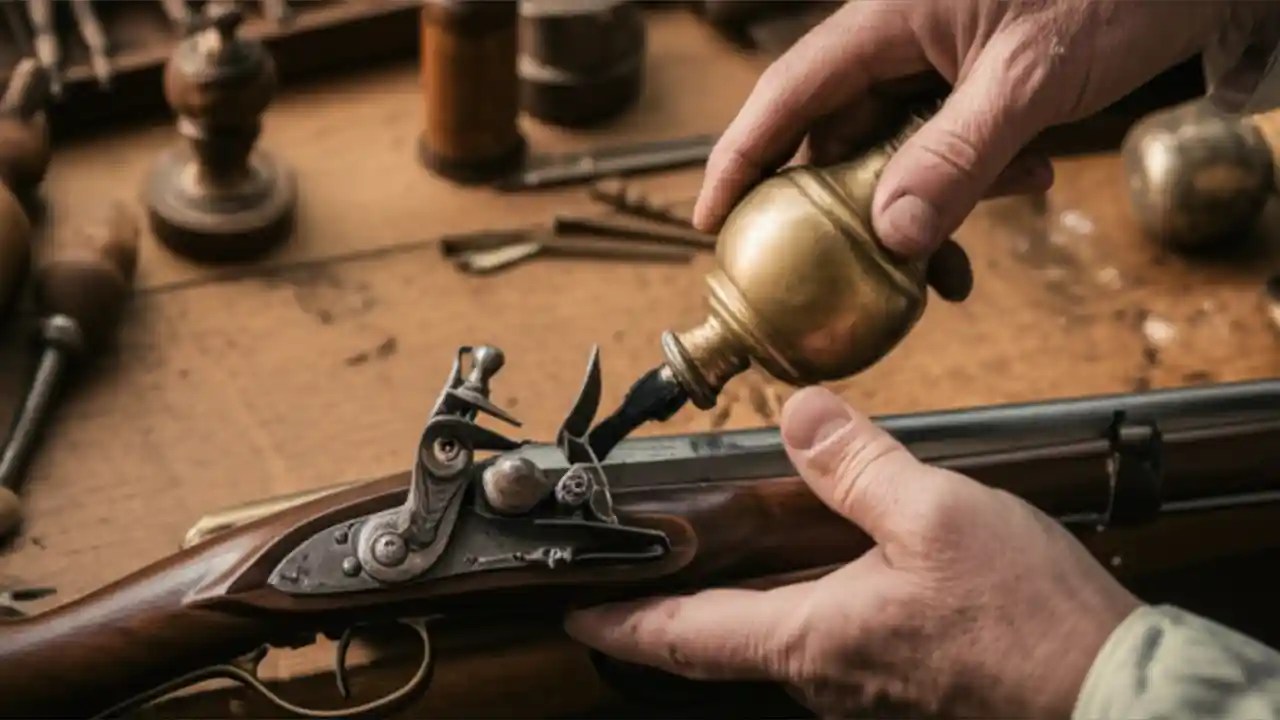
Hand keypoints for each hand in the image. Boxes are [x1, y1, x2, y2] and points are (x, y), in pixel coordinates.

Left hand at [565, 386, 1141, 717]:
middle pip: (722, 636)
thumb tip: (799, 413)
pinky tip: (828, 559)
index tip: (574, 606)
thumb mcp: (934, 516)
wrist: (1110, 690)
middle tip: (647, 559)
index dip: (619, 619)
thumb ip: (856, 463)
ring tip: (728, 545)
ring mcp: (863, 686)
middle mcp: (825, 677)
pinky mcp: (903, 681)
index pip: (682, 636)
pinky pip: (830, 637)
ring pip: (779, 635)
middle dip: (676, 601)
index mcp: (810, 640)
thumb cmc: (1028, 623)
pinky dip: (803, 597)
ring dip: (744, 594)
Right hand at [692, 1, 1272, 257]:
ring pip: (893, 152)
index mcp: (883, 21)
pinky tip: (1012, 195)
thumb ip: (958, 156)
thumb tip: (894, 237)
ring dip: (918, 210)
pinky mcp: (972, 83)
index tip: (710, 221)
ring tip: (951, 261)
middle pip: (836, 138)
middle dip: (848, 212)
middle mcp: (895, 42)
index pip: (785, 96)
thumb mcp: (1029, 78)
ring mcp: (934, 64)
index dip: (739, 160)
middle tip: (855, 273)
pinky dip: (964, 187)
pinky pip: (942, 148)